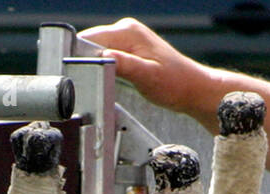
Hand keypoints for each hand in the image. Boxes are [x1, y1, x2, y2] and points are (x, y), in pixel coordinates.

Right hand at [77, 18, 214, 119]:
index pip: (89, 38)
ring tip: (103, 83)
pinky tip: (108, 80)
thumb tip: (101, 57)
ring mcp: (126, 39)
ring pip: (95, 51)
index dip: (79, 57)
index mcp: (128, 32)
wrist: (190, 87)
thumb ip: (124, 64)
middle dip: (85, 63)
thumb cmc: (174, 83)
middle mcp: (125, 30)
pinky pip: (104, 56)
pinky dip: (101, 68)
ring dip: (93, 67)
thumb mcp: (146, 76)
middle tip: (93, 83)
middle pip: (89, 44)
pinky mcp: (127, 49)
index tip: (79, 75)